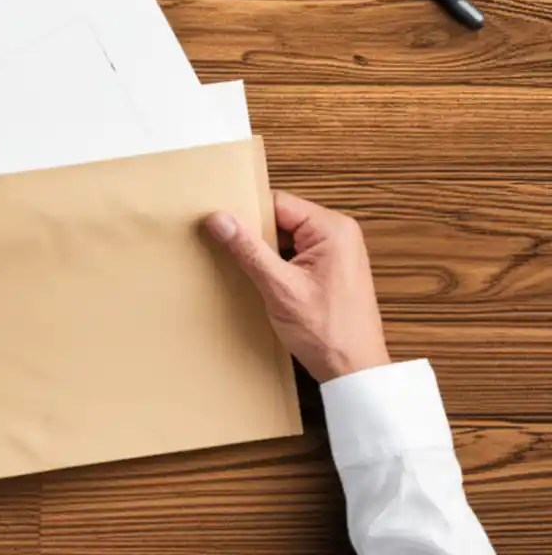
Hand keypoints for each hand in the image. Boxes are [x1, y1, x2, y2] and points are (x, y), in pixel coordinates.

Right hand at [204, 191, 389, 382]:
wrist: (354, 371)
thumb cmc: (328, 333)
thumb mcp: (280, 288)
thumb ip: (249, 250)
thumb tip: (220, 219)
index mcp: (332, 229)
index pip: (278, 203)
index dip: (247, 213)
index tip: (220, 224)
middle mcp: (338, 234)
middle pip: (281, 219)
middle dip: (254, 235)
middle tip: (226, 249)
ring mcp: (336, 252)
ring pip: (285, 238)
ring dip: (263, 253)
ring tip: (244, 269)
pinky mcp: (330, 270)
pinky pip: (294, 255)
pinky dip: (275, 265)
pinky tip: (260, 281)